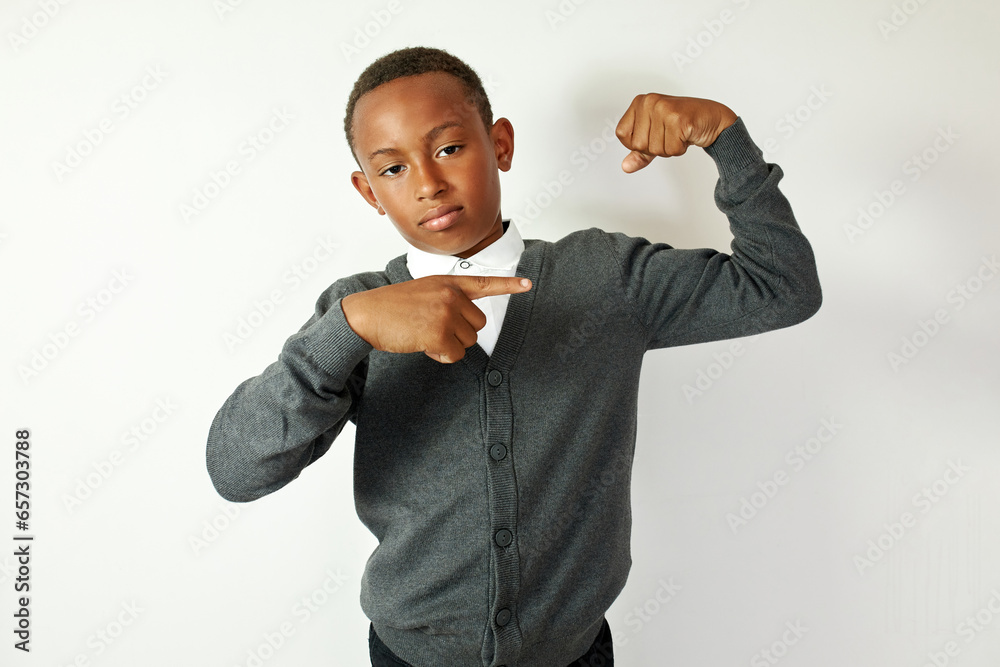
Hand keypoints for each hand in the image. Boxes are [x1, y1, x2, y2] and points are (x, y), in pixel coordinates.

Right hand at [341, 274, 532, 362]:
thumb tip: (468, 324)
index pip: (485, 283)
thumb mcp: (424, 292)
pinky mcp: (439, 333)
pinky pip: (455, 355)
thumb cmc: (392, 307)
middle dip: (460, 333)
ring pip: (468, 342)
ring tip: (424, 334)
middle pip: (478, 325)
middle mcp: (451, 294)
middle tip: (433, 328)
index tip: (528, 285)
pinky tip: (423, 344)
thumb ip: (448, 299)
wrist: (366, 314)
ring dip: (449, 345)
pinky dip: (441, 356)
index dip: (509, 285)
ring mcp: (446, 313)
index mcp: (448, 282)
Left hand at [615, 94, 737, 172]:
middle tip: (670, 134)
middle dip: (655, 147)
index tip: (654, 134)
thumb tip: (625, 167)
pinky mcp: (678, 118)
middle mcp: (649, 102)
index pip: (622, 135)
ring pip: (655, 149)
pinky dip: (680, 148)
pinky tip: (686, 134)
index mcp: (640, 102)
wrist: (713, 118)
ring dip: (669, 148)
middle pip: (638, 144)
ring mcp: (663, 109)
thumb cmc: (683, 123)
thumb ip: (639, 152)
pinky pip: (671, 149)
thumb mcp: (656, 136)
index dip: (637, 143)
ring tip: (678, 133)